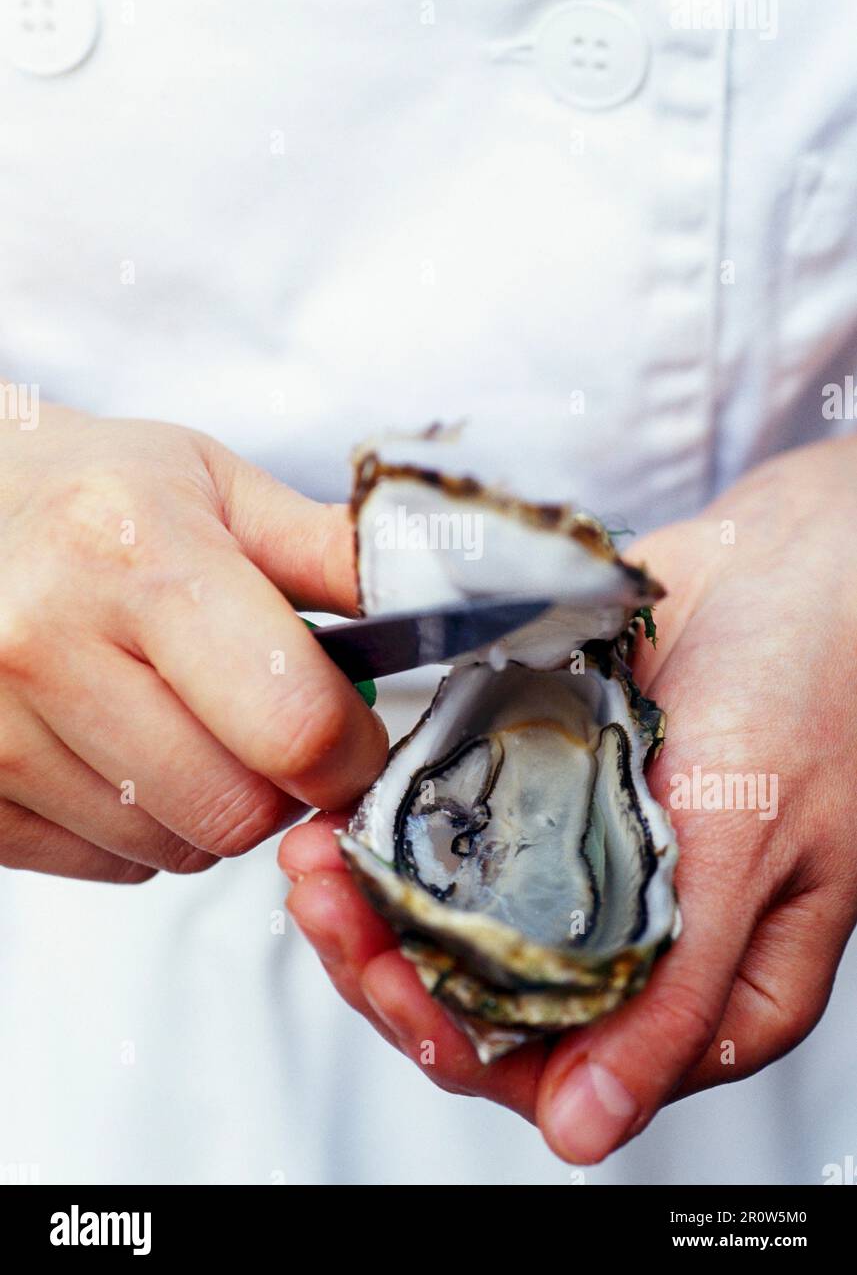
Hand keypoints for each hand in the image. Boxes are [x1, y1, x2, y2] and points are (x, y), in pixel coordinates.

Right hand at [0, 397, 386, 881]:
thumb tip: (447, 602)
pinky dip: (139, 827)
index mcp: (137, 556)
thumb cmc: (94, 493)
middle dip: (281, 785)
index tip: (355, 737)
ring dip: (209, 808)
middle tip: (264, 723)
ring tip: (179, 718)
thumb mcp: (218, 485)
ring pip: (172, 849)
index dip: (352, 754)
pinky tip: (120, 746)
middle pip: (237, 810)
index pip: (293, 723)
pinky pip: (106, 866)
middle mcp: (47, 643)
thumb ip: (335, 553)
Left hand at [282, 437, 856, 1162]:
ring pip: (450, 920)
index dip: (452, 1037)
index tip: (385, 972)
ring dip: (374, 899)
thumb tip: (588, 1132)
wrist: (804, 558)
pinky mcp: (542, 786)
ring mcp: (578, 860)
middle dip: (388, 960)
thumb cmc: (814, 693)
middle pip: (480, 998)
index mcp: (695, 988)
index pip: (550, 1066)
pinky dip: (393, 828)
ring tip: (317, 854)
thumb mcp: (753, 851)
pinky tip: (347, 809)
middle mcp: (629, 938)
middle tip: (325, 900)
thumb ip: (675, 996)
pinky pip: (452, 829)